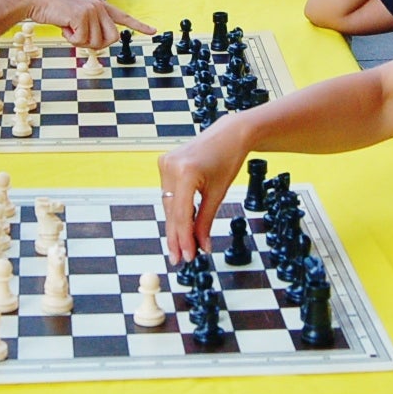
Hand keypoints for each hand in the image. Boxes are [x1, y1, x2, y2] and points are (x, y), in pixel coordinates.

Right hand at [21, 0, 154, 48]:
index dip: (139, 25)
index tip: (153, 31)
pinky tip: (64, 27)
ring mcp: (92, 10)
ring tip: (69, 28)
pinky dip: (70, 39)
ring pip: (96, 42)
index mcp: (100, 6)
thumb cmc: (54, 9)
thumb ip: (91, 25)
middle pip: (111, 39)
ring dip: (80, 42)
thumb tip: (99, 42)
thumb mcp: (77, 16)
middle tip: (79, 37)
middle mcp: (99, 7)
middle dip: (95, 44)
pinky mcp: (82, 15)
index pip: (124, 17)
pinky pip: (82, 41)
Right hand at [157, 117, 251, 260]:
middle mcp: (170, 166)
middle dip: (177, 236)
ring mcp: (165, 163)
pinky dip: (176, 210)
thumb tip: (201, 246)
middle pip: (172, 211)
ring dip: (175, 225)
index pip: (181, 214)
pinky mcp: (164, 163)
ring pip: (168, 204)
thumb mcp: (218, 193)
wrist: (228, 134)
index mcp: (186, 172)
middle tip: (179, 259)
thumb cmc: (228, 159)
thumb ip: (206, 221)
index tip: (187, 257)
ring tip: (181, 247)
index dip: (183, 239)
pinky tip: (181, 227)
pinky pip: (169, 194)